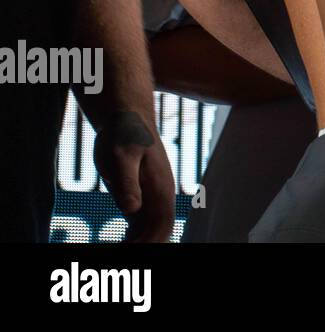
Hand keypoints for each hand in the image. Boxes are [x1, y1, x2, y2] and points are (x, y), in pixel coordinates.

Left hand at [93, 111, 175, 241]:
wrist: (126, 119)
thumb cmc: (123, 134)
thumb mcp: (121, 156)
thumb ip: (127, 183)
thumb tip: (132, 210)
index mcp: (161, 189)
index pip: (162, 226)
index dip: (150, 243)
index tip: (127, 252)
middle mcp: (159, 197)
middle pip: (158, 234)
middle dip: (143, 249)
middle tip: (115, 255)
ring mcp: (150, 200)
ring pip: (149, 234)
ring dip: (135, 247)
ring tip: (112, 254)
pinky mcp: (137, 199)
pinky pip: (137, 228)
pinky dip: (129, 241)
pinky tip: (114, 246)